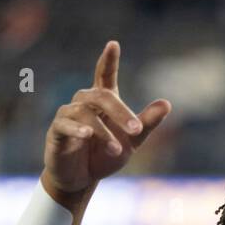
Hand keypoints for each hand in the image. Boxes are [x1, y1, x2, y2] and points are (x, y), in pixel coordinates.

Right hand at [43, 40, 170, 198]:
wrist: (81, 180)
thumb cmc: (104, 156)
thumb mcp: (131, 142)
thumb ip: (146, 124)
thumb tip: (167, 103)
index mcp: (103, 102)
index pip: (105, 75)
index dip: (108, 60)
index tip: (114, 44)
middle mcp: (84, 102)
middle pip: (102, 96)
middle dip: (121, 113)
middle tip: (136, 130)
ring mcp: (68, 114)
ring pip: (86, 113)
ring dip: (104, 132)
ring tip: (117, 150)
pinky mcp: (57, 130)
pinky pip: (66, 124)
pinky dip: (77, 128)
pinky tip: (87, 134)